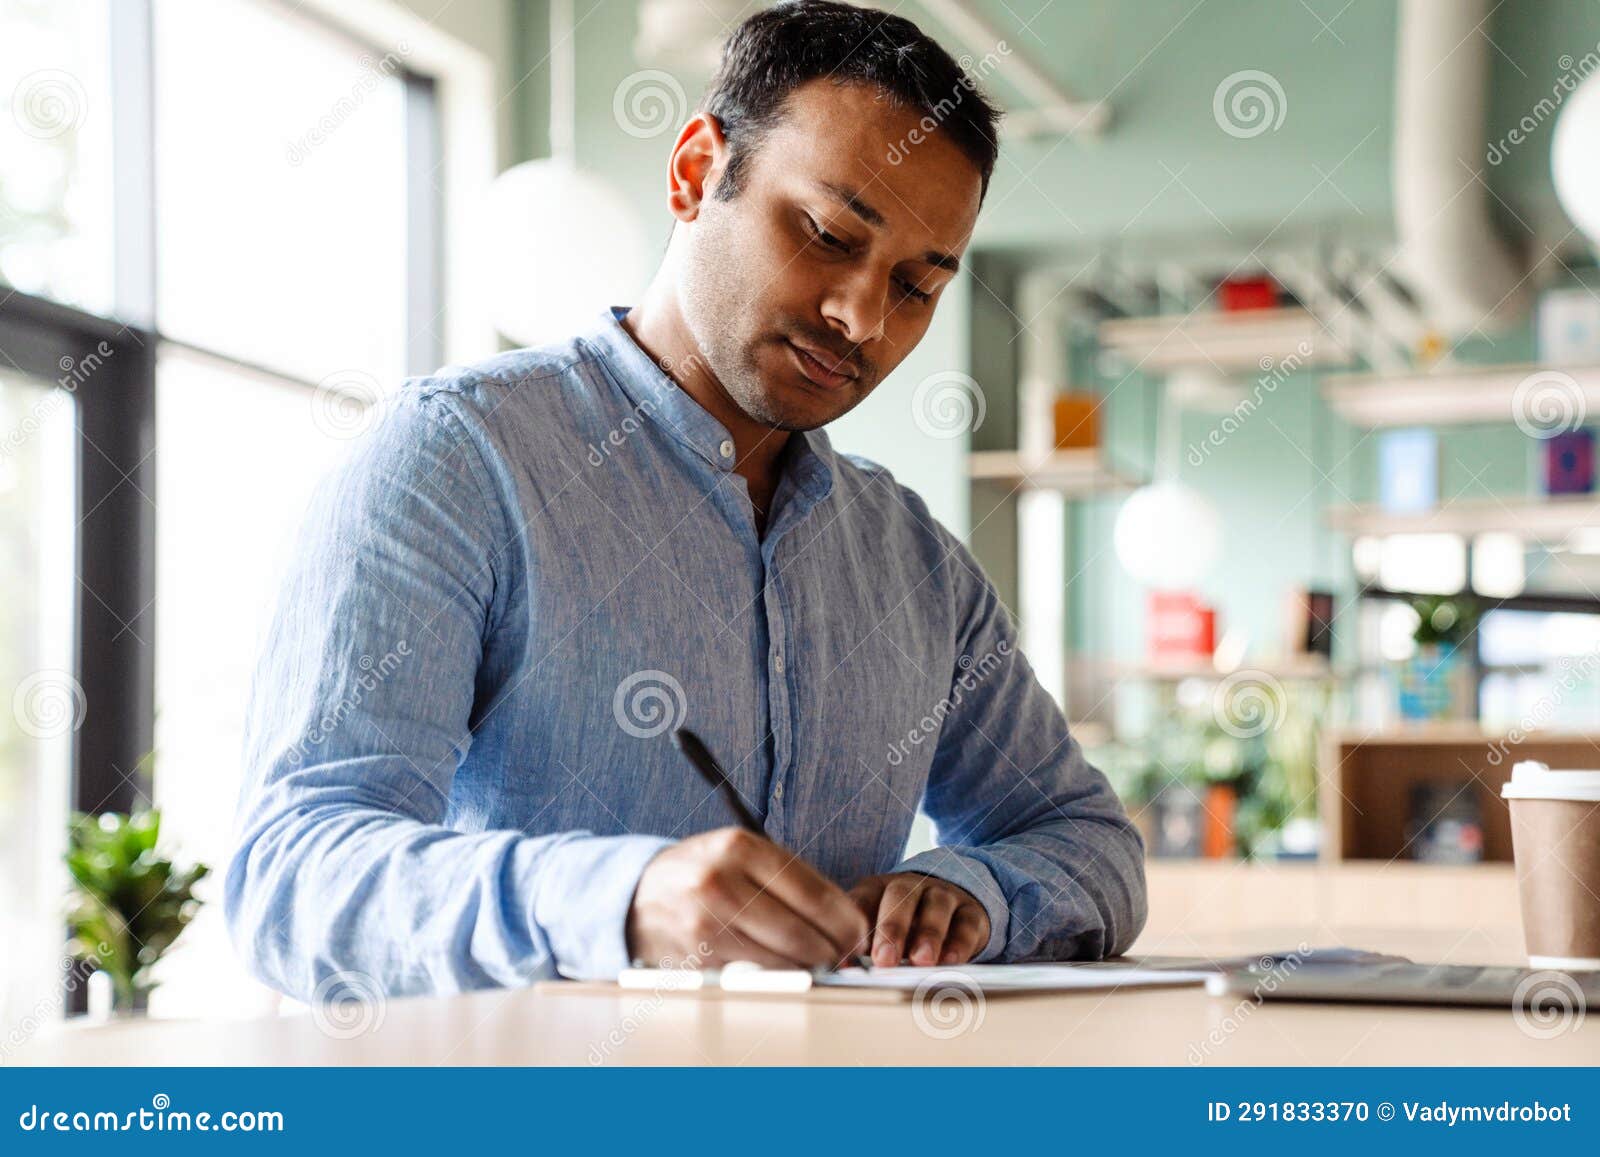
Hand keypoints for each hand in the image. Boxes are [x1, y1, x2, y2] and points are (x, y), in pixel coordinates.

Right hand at [626, 827, 870, 969]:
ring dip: (807, 966)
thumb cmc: (701, 874)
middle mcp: (722, 880)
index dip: (847, 920)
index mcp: (740, 846)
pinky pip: (755, 973)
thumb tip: (845, 918)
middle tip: (843, 955)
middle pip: (802, 931)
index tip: (860, 932)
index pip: (815, 891)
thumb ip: (788, 879)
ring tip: (815, 960)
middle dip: (832, 950)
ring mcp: (706, 921)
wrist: (637, 897)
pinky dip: (776, 974)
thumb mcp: (739, 855)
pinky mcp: (698, 956)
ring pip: (782, 959)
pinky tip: (781, 965)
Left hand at [848, 872, 990, 966]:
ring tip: (920, 960)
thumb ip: (863, 943)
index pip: (865, 898)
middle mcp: (912, 885)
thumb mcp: (880, 924)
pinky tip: (951, 961)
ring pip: (937, 906)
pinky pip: (967, 923)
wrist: (952, 904)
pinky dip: (960, 942)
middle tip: (884, 959)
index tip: (850, 952)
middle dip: (892, 927)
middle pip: (900, 895)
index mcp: (880, 887)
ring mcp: (944, 895)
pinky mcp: (972, 911)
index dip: (856, 923)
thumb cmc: (906, 922)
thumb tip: (844, 967)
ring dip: (928, 934)